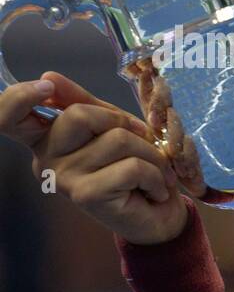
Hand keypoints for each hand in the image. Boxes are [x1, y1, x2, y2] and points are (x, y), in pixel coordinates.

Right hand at [0, 70, 188, 244]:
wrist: (161, 216)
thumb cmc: (136, 168)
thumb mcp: (112, 128)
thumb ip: (85, 103)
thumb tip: (48, 76)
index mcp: (46, 137)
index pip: (8, 116)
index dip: (19, 97)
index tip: (46, 87)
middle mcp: (45, 158)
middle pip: (80, 114)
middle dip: (126, 125)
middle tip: (144, 145)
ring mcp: (62, 178)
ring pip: (117, 140)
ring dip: (152, 154)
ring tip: (155, 172)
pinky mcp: (85, 195)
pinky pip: (131, 166)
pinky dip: (156, 175)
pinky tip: (155, 190)